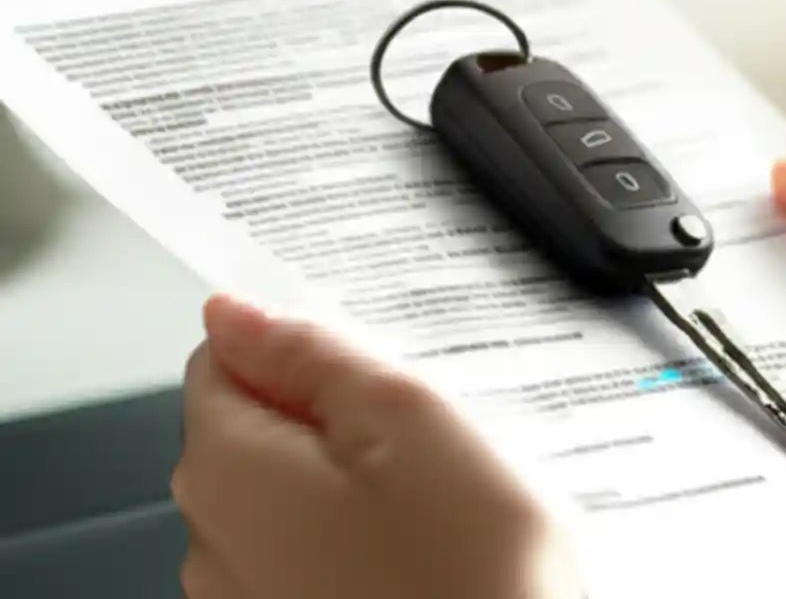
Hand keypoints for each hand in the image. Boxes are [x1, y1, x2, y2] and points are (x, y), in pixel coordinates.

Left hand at [173, 295, 579, 598]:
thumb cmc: (470, 574)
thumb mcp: (407, 417)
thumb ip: (311, 355)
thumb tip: (238, 313)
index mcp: (227, 470)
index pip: (225, 358)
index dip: (304, 348)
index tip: (372, 364)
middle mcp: (216, 540)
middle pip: (264, 427)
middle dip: (341, 415)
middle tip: (428, 433)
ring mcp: (254, 595)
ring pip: (301, 490)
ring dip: (363, 478)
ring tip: (442, 498)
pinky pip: (322, 548)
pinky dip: (370, 534)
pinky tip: (432, 546)